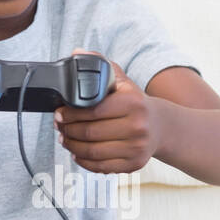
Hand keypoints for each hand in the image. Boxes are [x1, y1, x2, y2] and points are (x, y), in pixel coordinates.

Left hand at [54, 49, 161, 172]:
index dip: (69, 113)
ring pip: (92, 152)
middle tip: (58, 126)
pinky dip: (84, 161)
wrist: (160, 126)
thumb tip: (77, 52)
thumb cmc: (135, 102)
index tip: (58, 113)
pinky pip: (101, 166)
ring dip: (72, 146)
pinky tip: (76, 153)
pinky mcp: (134, 164)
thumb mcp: (122, 80)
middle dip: (67, 130)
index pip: (91, 111)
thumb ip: (100, 64)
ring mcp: (136, 148)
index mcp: (132, 103)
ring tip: (64, 138)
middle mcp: (137, 127)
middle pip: (89, 133)